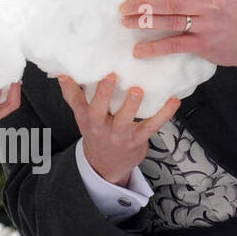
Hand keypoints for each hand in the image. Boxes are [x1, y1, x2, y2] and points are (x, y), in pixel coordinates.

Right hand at [57, 72, 178, 184]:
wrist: (106, 165)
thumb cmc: (97, 132)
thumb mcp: (82, 116)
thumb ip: (75, 94)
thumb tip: (63, 70)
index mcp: (86, 117)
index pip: (76, 101)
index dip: (71, 87)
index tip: (69, 73)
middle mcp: (100, 126)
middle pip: (98, 110)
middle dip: (104, 93)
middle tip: (111, 76)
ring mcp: (119, 134)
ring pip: (124, 120)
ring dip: (131, 105)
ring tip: (137, 91)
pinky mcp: (137, 139)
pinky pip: (152, 126)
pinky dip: (164, 114)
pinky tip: (173, 101)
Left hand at [119, 0, 236, 72]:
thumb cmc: (234, 7)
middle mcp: (208, 3)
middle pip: (172, 2)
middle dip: (146, 3)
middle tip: (124, 5)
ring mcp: (204, 24)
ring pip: (170, 22)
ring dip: (145, 22)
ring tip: (126, 21)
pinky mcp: (202, 44)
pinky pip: (175, 45)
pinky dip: (155, 48)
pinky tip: (139, 50)